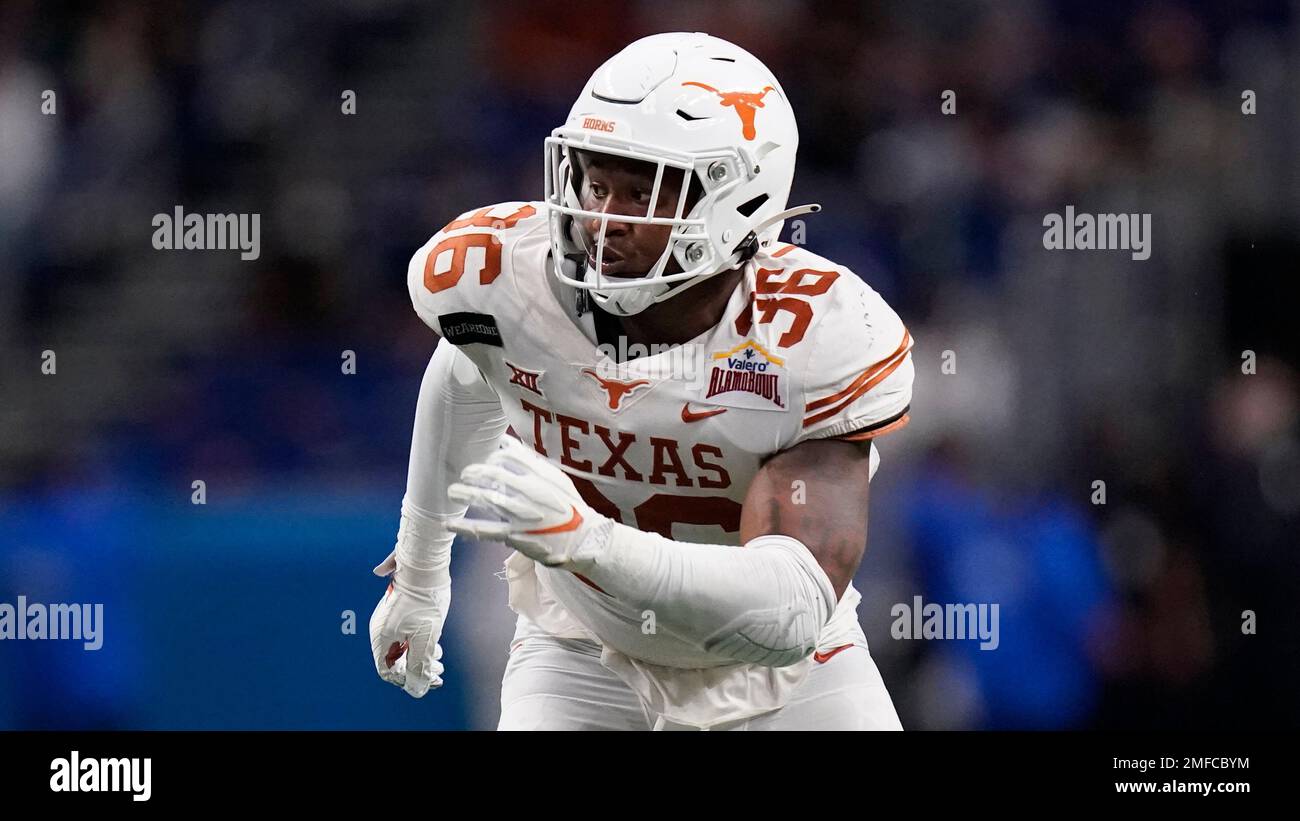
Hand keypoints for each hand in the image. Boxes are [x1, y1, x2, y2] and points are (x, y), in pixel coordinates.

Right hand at [369, 550, 448, 697]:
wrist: (425, 563)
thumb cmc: (425, 600)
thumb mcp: (426, 638)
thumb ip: (420, 666)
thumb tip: (418, 690)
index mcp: (382, 636)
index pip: (388, 670)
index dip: (408, 680)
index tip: (430, 680)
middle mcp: (381, 628)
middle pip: (395, 659)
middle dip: (419, 668)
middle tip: (439, 672)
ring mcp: (389, 618)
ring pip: (402, 646)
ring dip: (421, 656)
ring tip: (440, 659)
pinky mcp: (399, 610)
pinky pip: (406, 634)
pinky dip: (420, 643)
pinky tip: (436, 644)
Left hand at [447, 437, 612, 569]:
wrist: (584, 540)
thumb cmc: (570, 507)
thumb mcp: (556, 479)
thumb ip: (531, 462)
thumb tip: (506, 444)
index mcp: (541, 476)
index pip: (508, 457)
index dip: (492, 457)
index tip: (487, 462)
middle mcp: (530, 492)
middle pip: (494, 475)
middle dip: (474, 472)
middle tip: (465, 473)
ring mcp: (521, 514)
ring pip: (487, 499)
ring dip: (466, 493)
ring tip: (452, 491)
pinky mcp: (516, 535)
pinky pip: (486, 530)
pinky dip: (465, 526)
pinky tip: (449, 523)